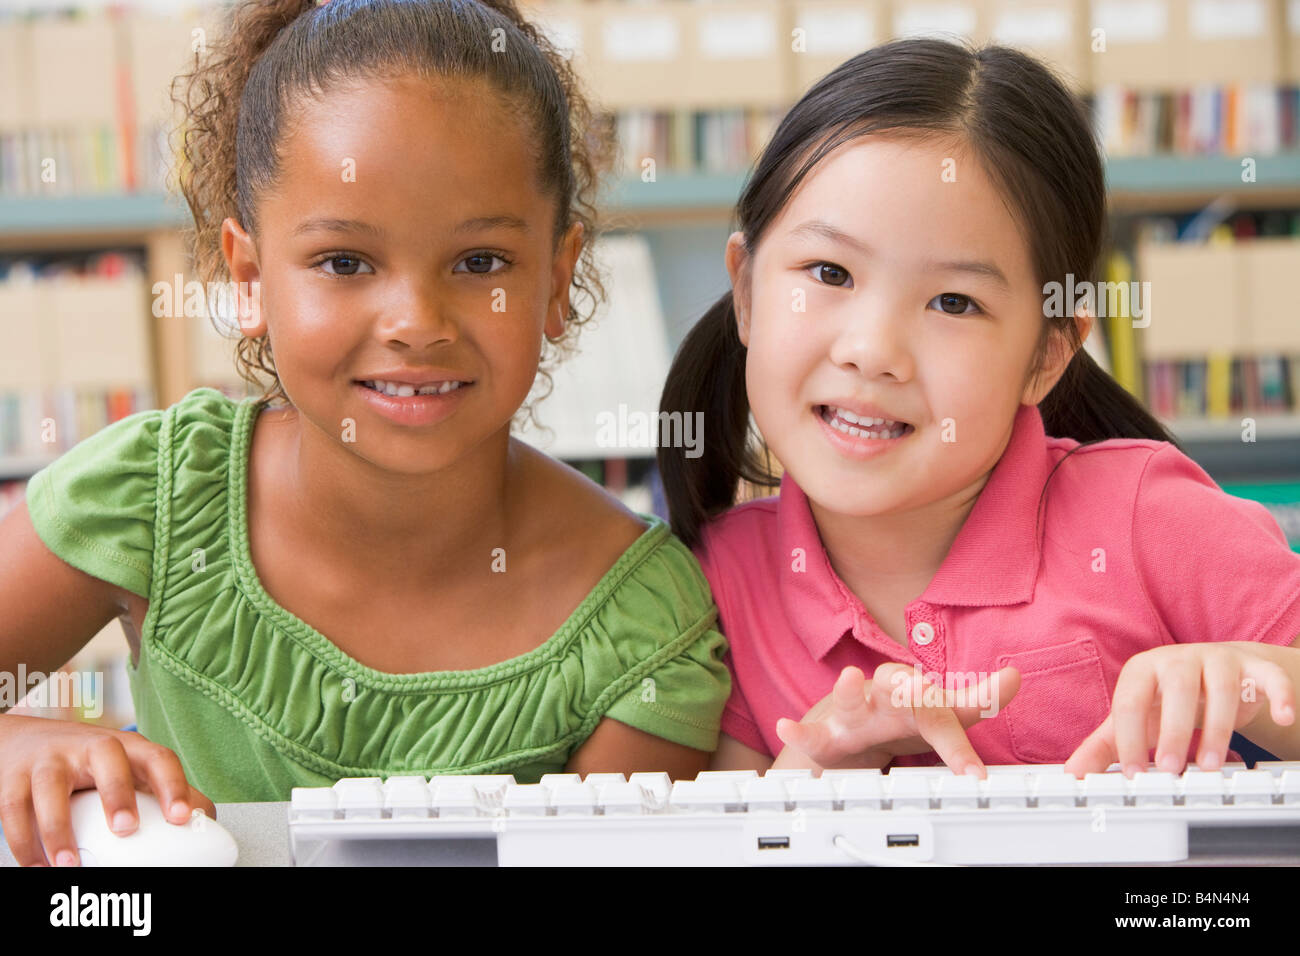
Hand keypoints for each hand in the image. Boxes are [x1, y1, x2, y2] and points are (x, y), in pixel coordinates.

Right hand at [0, 714, 215, 866]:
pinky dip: (23, 842)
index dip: (173, 785)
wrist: (25, 740)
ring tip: (70, 864)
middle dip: (118, 794)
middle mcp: (90, 746)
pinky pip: (14, 808)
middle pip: (108, 759)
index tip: (181, 817)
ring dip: (58, 829)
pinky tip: (35, 866)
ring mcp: (50, 759)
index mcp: (128, 748)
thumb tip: (204, 820)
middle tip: (126, 829)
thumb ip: (160, 791)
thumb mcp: (127, 769)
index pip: (159, 758)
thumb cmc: (88, 763)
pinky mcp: (15, 776)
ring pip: (51, 787)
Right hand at [774, 662, 1020, 777]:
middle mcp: (884, 699)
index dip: (961, 739)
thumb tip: (1015, 675)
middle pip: (897, 687)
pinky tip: (785, 725)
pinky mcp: (826, 736)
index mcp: (917, 695)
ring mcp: (853, 716)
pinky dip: (797, 730)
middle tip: (917, 686)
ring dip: (848, 689)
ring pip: (850, 701)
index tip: (976, 776)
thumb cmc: (899, 717)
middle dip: (906, 686)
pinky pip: (810, 734)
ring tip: (848, 677)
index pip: (944, 710)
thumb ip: (977, 701)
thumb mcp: (939, 715)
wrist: (850, 724)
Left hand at [1064, 642, 1296, 777]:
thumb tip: (1073, 772)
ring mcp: (1218, 659)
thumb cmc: (1167, 697)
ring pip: (1222, 687)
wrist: (1214, 669)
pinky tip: (1282, 717)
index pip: (1131, 702)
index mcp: (1143, 670)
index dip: (1129, 738)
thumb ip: (1106, 744)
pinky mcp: (1253, 666)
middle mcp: (1179, 659)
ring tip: (1211, 764)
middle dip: (1174, 732)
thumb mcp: (1136, 717)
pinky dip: (1278, 695)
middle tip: (1171, 769)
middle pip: (1178, 690)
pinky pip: (1268, 677)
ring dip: (1220, 727)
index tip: (1132, 772)